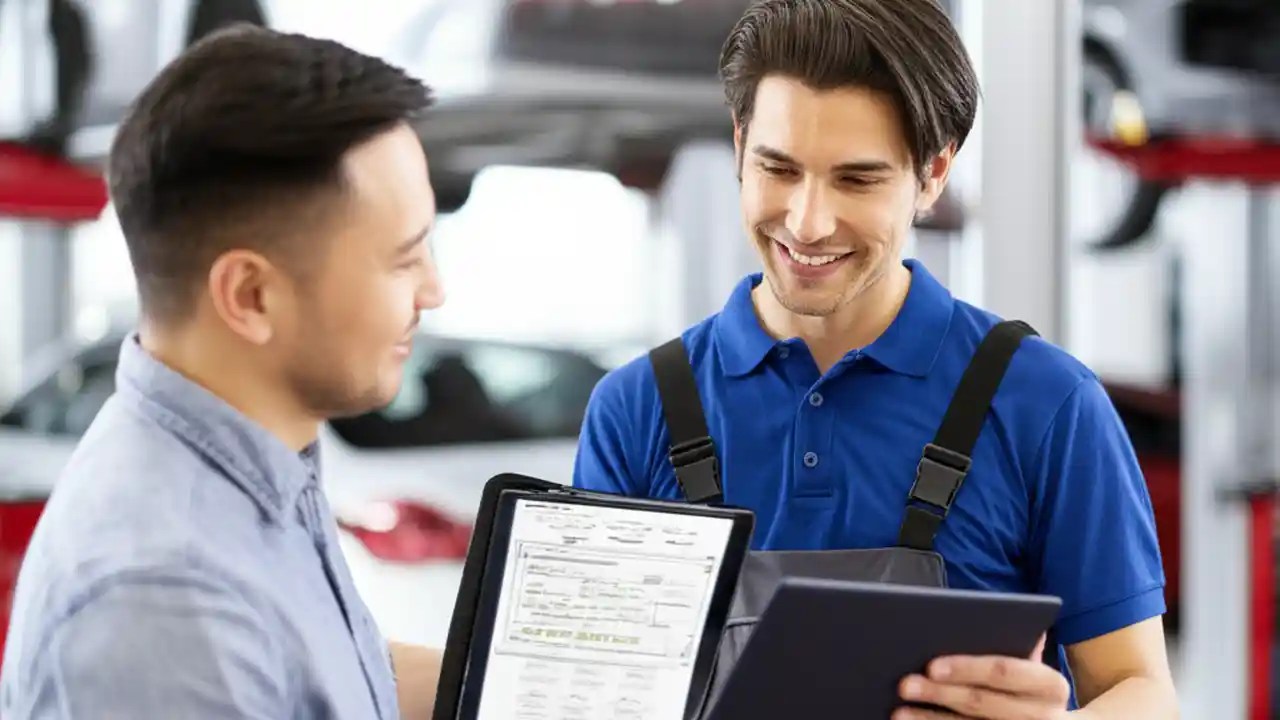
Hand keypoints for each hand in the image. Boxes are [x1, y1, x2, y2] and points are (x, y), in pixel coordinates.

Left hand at [893, 635, 1070, 719]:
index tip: (931, 665)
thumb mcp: (1035, 667)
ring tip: (899, 713)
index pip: (1003, 671)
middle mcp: (1043, 716)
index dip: (966, 668)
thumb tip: (990, 614)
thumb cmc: (1034, 688)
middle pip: (981, 703)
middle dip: (939, 693)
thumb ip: (1017, 641)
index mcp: (1051, 685)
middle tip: (904, 684)